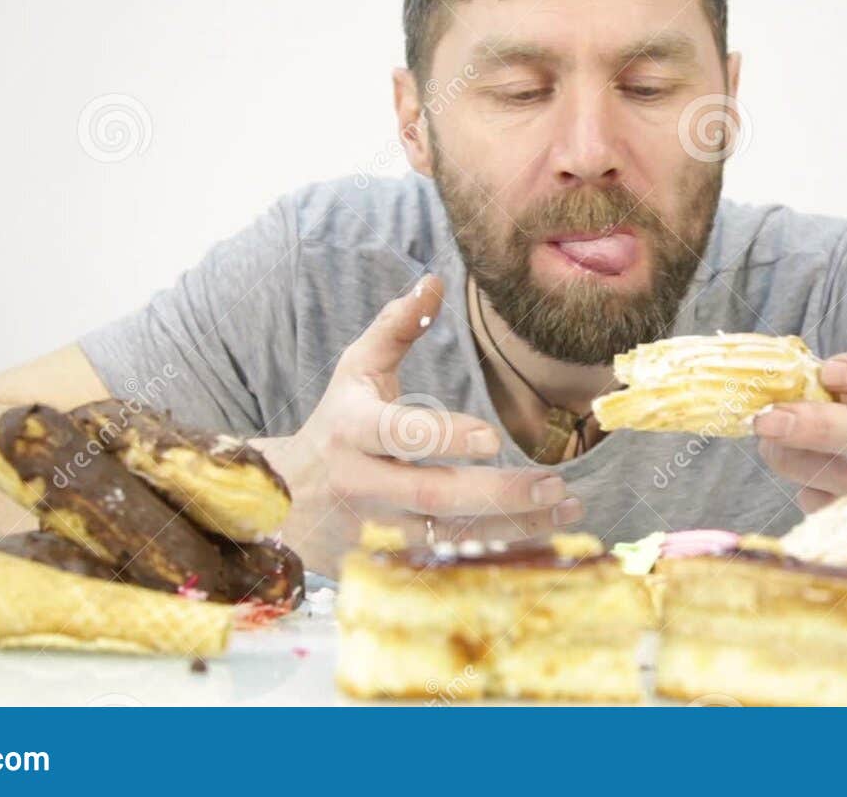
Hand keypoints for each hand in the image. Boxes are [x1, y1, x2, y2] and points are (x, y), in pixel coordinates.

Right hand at [254, 274, 581, 575]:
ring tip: (567, 509)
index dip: (443, 436)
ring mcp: (373, 531)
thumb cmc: (336, 423)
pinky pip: (446, 564)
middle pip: (431, 495)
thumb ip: (396, 328)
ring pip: (447, 537)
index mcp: (353, 430)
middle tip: (555, 485)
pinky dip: (496, 555)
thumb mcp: (355, 371)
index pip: (399, 434)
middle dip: (497, 493)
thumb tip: (434, 281)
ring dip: (513, 528)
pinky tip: (544, 540)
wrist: (279, 500)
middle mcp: (363, 484)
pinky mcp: (385, 564)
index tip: (493, 437)